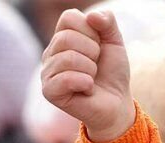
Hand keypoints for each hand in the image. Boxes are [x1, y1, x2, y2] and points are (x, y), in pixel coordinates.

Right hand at [41, 9, 134, 142]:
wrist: (117, 103)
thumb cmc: (112, 73)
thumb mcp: (115, 41)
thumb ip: (107, 21)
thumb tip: (92, 16)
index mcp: (62, 37)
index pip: (69, 17)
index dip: (90, 30)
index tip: (98, 47)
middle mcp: (50, 53)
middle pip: (66, 38)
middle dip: (91, 52)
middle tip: (95, 66)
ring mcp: (47, 72)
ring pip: (68, 58)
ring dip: (90, 69)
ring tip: (91, 78)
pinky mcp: (49, 92)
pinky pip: (66, 78)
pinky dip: (85, 83)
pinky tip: (87, 89)